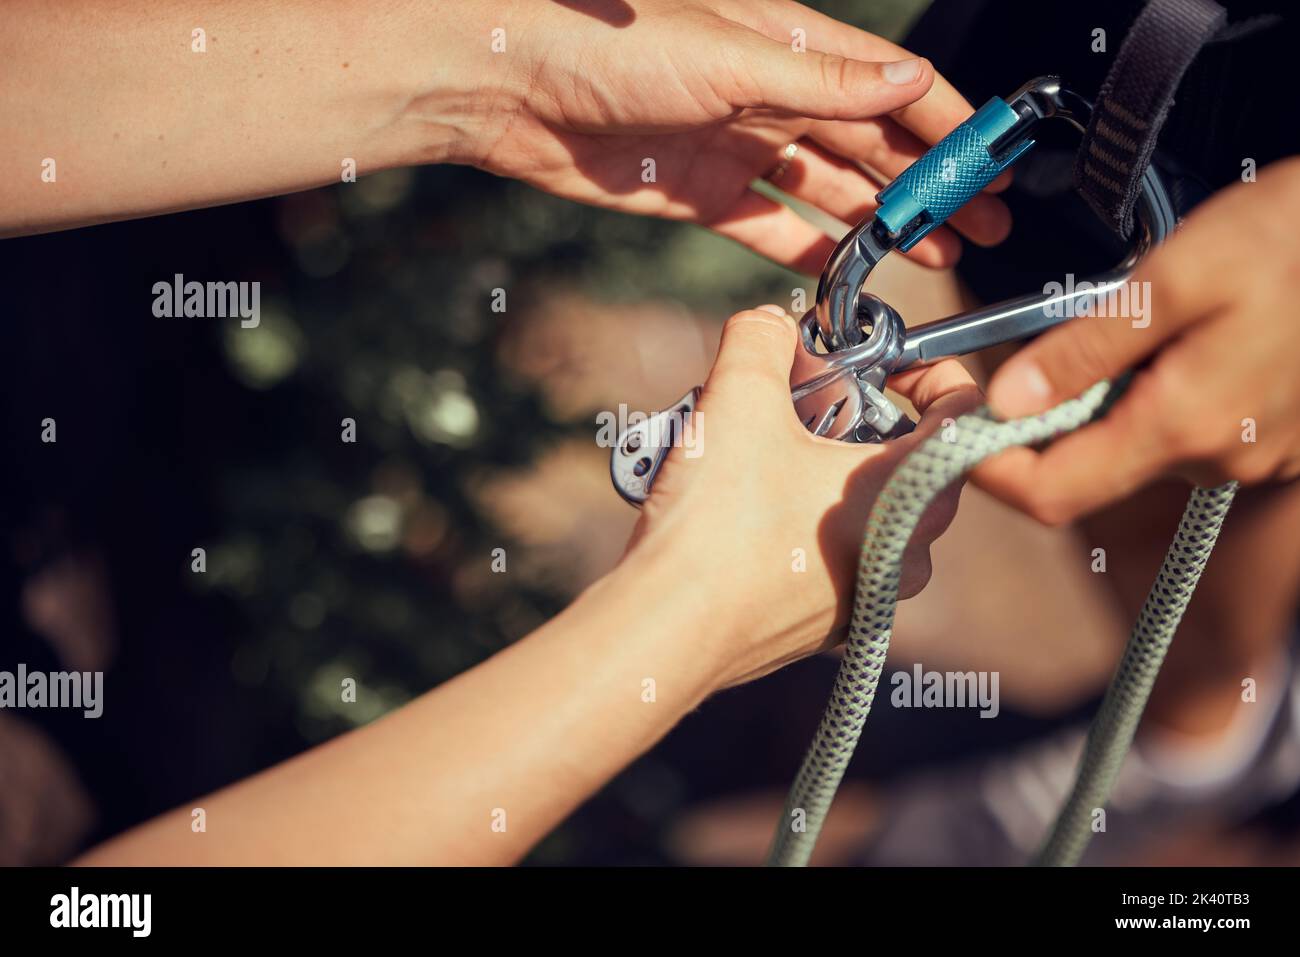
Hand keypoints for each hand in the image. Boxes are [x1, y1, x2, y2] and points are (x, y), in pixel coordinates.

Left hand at [463, 0, 1009, 273]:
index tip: (997, 160)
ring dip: (885, 223)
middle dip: (932, 186)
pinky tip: (848, 273)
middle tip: (984, 224)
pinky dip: (812, 250)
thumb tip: (909, 83)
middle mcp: (771, 97)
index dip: (950, 124)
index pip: (891, 88)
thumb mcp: (728, 58)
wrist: (514, 86)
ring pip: (831, 191)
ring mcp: (740, 148)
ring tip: (936, 255)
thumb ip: (820, 80)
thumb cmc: (608, 46)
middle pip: (872, 146)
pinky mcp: (704, 195)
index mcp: (789, 48)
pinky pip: (773, 228)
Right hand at [617, 305, 979, 690]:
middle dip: (852, 418)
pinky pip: (827, 552)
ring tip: (752, 452)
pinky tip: (734, 506)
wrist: (668, 627)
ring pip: (861, 508)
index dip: (928, 371)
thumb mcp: (737, 395)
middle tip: (798, 401)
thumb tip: (768, 327)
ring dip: (816, 469)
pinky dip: (794, 518)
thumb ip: (761, 339)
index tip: (880, 362)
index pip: (964, 415)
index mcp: (912, 493)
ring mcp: (868, 596)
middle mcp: (906, 552)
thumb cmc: (719, 518)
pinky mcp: (824, 625)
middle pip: (906, 460)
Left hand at [977, 158, 1299, 523]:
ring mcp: (1253, 456)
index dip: (991, 469)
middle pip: (1090, 470)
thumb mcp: (1174, 278)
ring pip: (1140, 447)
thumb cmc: (1293, 238)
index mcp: (1184, 425)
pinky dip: (1162, 394)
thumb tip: (1008, 401)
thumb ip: (1087, 350)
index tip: (960, 427)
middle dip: (1052, 417)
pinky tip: (1188, 339)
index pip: (1051, 494)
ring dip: (1112, 398)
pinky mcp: (1276, 441)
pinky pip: (1190, 430)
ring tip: (1139, 326)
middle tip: (1046, 349)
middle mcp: (1219, 459)